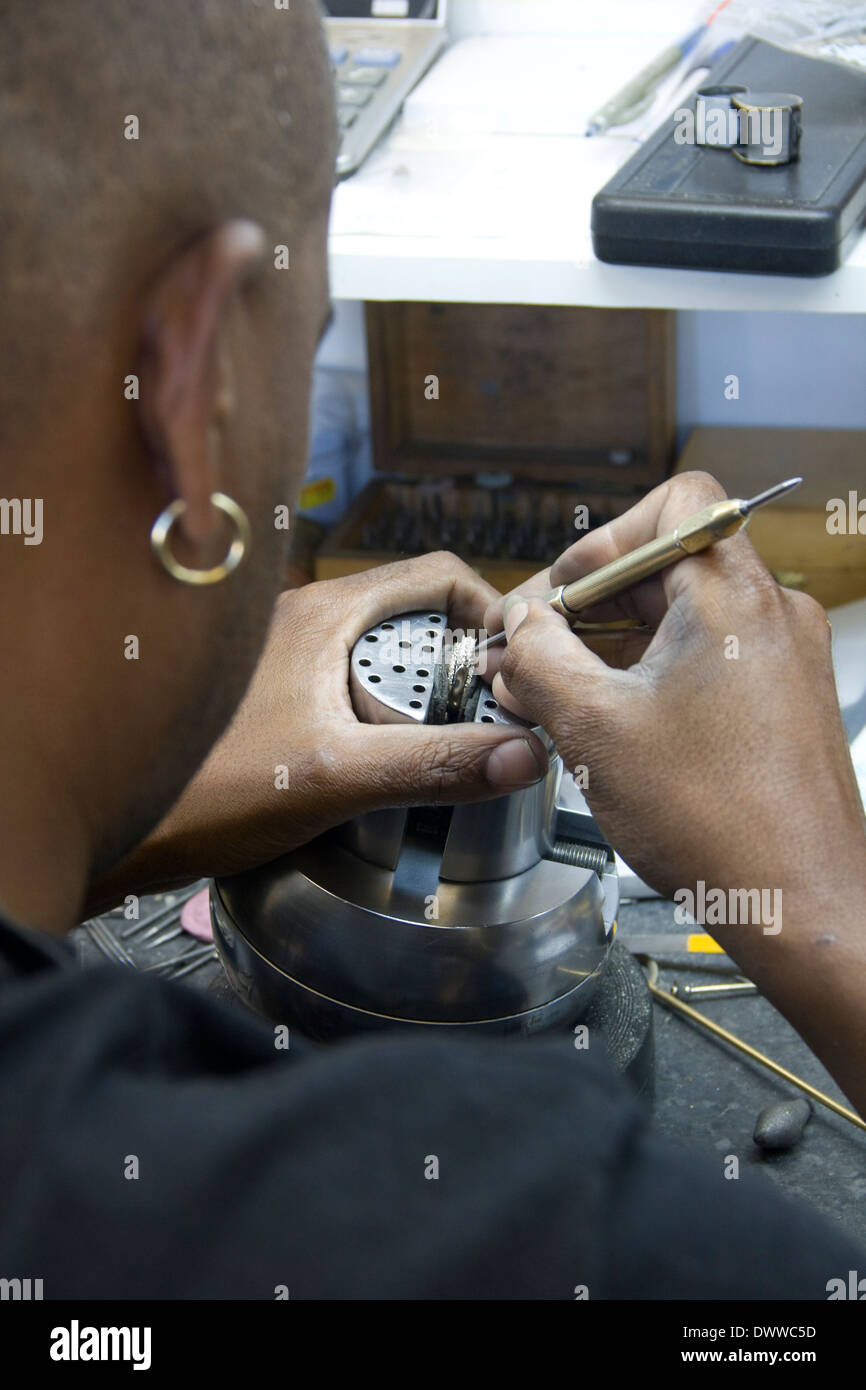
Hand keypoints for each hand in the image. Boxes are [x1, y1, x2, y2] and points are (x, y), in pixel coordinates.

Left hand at [86, 552, 547, 906]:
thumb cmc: (207, 789)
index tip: (515, 667)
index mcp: (324, 613)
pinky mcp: (277, 698)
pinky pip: (353, 687)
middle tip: (491, 716)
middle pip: (417, 615)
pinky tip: (389, 763)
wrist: (122, 828)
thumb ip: (433, 764)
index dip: (490, 612)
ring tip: (450, 744)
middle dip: (464, 662)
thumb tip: (522, 755)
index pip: (437, 574)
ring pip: (385, 654)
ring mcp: (288, 659)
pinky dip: (388, 713)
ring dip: (427, 691)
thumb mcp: (337, 777)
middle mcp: (306, 622)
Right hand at [484, 470, 864, 903]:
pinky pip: (702, 665)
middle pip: (667, 569)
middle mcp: (769, 616)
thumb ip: (541, 658)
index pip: (674, 504)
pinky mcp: (779, 706)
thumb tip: (519, 626)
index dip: (603, 540)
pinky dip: (646, 679)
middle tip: (525, 651)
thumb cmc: (716, 818)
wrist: (802, 904)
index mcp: (733, 596)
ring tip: (544, 694)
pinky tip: (596, 722)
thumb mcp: (594, 728)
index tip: (558, 591)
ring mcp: (780, 662)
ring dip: (608, 648)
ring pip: (680, 623)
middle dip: (585, 605)